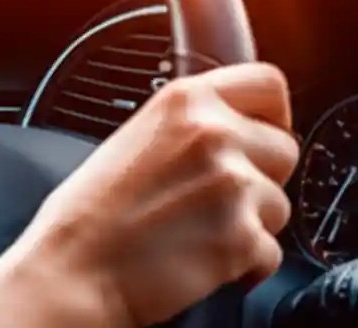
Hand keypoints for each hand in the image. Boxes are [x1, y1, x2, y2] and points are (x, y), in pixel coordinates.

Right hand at [0, 63, 298, 327]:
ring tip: (201, 231)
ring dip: (252, 222)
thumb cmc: (90, 215)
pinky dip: (246, 265)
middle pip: (285, 148)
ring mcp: (232, 185)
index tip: (262, 134)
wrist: (72, 273)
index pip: (270, 83)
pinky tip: (204, 260)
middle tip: (220, 198)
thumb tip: (234, 125)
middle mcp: (214, 134)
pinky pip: (271, 252)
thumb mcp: (137, 134)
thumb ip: (192, 122)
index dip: (272, 114)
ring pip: (280, 204)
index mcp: (186, 100)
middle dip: (263, 176)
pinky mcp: (241, 237)